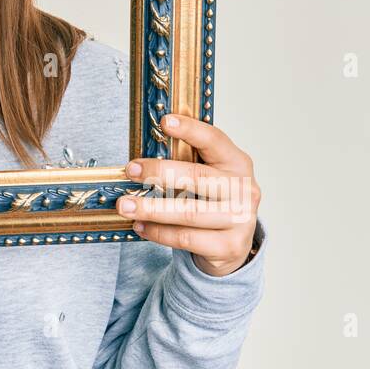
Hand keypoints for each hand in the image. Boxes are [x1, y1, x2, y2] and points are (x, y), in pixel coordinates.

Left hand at [117, 113, 260, 276]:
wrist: (232, 246)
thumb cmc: (213, 202)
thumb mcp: (208, 177)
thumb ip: (187, 163)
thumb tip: (142, 157)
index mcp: (238, 163)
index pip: (215, 140)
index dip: (190, 129)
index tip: (165, 121)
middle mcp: (244, 190)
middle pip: (197, 177)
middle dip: (159, 172)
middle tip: (130, 170)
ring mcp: (240, 220)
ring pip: (188, 212)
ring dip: (151, 208)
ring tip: (125, 205)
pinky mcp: (229, 247)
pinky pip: (186, 238)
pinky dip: (158, 232)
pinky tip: (140, 226)